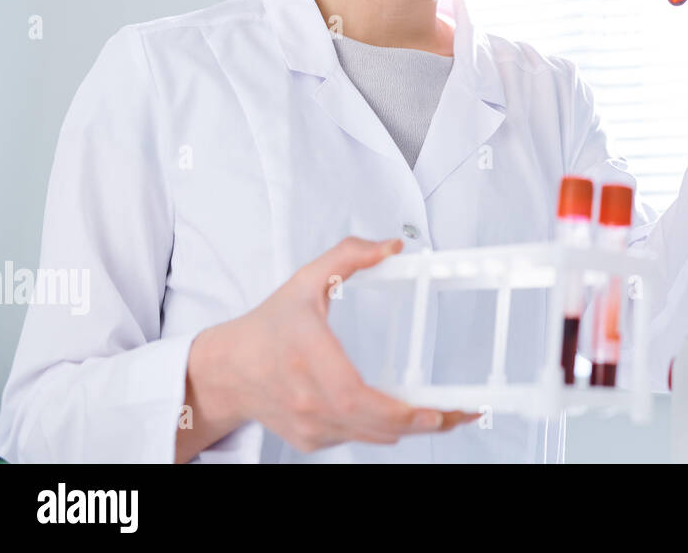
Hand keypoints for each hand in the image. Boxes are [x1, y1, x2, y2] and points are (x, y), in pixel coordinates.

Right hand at [193, 236, 478, 454]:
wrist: (226, 371)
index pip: (352, 395)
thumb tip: (392, 247)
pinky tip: (408, 417)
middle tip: (461, 414)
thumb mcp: (304, 280)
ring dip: (411, 429)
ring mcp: (308, 426)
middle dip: (422, 423)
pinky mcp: (311, 440)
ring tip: (449, 416)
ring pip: (370, 436)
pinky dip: (384, 429)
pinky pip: (357, 438)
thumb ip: (348, 257)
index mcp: (306, 356)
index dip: (394, 410)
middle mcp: (306, 399)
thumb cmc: (268, 326)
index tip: (430, 411)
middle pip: (372, 425)